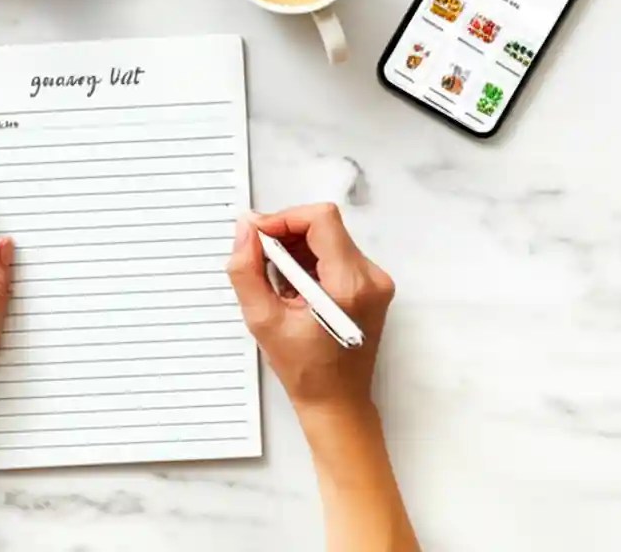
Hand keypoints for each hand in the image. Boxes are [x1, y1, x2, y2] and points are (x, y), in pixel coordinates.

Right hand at [226, 204, 393, 415]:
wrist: (337, 401)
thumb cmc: (306, 371)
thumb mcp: (263, 320)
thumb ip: (246, 270)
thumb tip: (245, 231)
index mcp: (349, 285)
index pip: (320, 220)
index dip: (284, 219)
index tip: (259, 236)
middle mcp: (370, 278)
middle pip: (324, 227)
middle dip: (286, 236)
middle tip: (261, 261)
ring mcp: (375, 282)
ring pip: (329, 239)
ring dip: (297, 250)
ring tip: (278, 284)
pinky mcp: (371, 286)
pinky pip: (336, 255)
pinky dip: (310, 263)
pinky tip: (295, 290)